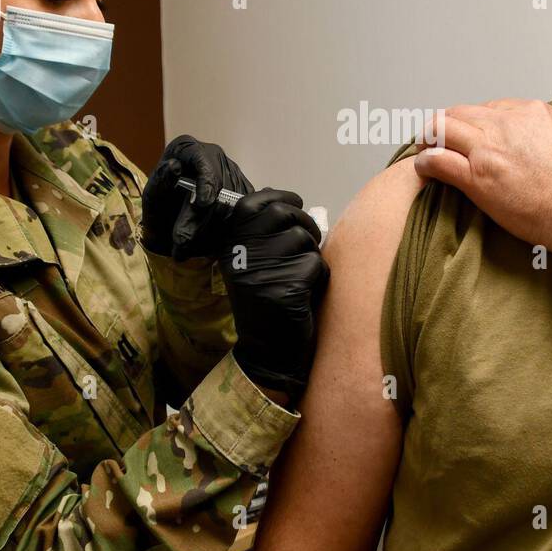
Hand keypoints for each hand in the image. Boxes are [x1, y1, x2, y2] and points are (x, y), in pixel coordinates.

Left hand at [141, 135, 254, 259]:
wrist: (171, 229)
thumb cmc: (159, 209)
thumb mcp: (152, 197)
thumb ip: (161, 182)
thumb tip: (174, 166)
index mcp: (187, 148)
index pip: (203, 159)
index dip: (206, 181)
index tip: (202, 204)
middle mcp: (213, 156)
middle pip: (220, 184)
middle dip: (202, 216)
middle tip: (182, 242)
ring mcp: (232, 173)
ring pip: (233, 201)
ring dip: (211, 228)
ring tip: (188, 247)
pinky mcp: (244, 192)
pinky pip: (243, 211)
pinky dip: (225, 230)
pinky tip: (205, 242)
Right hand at [216, 188, 328, 402]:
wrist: (268, 352)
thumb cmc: (267, 302)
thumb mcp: (252, 265)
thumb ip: (262, 233)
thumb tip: (281, 198)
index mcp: (231, 247)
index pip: (251, 204)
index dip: (279, 197)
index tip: (294, 204)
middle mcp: (242, 256)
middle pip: (282, 214)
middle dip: (304, 223)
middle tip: (307, 241)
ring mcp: (263, 272)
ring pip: (304, 239)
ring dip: (311, 254)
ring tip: (301, 275)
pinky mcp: (287, 289)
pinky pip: (316, 265)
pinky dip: (319, 277)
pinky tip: (306, 294)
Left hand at [411, 99, 551, 253]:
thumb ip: (543, 135)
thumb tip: (530, 145)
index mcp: (531, 112)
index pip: (489, 108)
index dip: (476, 124)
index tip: (472, 138)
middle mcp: (507, 123)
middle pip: (460, 113)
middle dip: (447, 126)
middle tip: (440, 141)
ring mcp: (490, 149)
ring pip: (442, 128)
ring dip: (429, 139)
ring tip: (425, 152)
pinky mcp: (478, 177)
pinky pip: (437, 160)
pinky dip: (425, 163)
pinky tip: (424, 170)